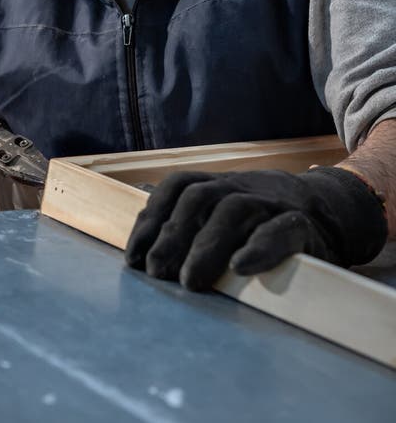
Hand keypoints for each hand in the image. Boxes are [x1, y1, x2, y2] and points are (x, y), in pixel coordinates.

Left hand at [125, 166, 386, 289]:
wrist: (331, 210)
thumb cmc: (262, 220)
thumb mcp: (225, 211)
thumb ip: (189, 221)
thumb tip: (140, 246)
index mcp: (218, 185)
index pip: (178, 187)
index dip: (152, 217)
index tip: (134, 256)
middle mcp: (241, 187)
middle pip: (200, 198)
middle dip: (172, 234)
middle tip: (156, 272)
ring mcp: (271, 203)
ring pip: (235, 211)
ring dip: (207, 245)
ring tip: (189, 280)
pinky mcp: (303, 226)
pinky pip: (280, 230)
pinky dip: (259, 247)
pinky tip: (240, 267)